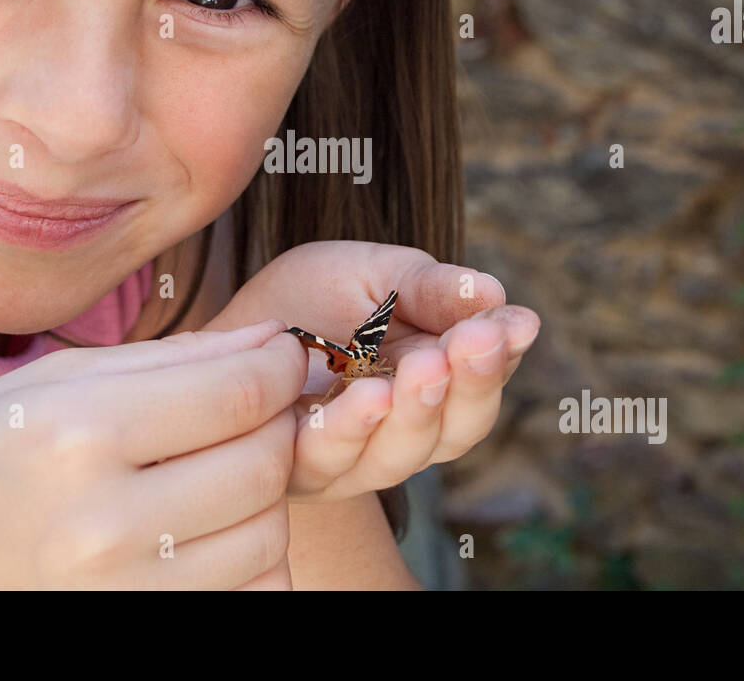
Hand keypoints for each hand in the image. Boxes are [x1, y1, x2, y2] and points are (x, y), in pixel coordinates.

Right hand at [0, 321, 307, 589]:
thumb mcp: (38, 388)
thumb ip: (163, 361)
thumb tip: (267, 341)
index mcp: (75, 435)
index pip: (239, 394)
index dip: (281, 366)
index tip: (283, 354)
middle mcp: (103, 525)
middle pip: (263, 465)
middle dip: (278, 425)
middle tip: (254, 409)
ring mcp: (122, 599)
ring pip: (267, 537)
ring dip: (265, 497)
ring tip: (218, 473)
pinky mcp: (136, 641)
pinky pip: (247, 599)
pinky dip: (249, 563)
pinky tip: (207, 534)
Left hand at [207, 242, 539, 501]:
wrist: (231, 324)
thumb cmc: (314, 298)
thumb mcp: (377, 275)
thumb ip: (430, 289)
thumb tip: (493, 292)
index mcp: (439, 384)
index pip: (481, 382)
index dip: (500, 358)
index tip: (512, 324)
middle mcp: (406, 432)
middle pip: (455, 429)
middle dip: (468, 383)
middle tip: (476, 342)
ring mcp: (354, 459)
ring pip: (399, 454)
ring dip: (415, 411)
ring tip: (426, 366)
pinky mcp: (297, 469)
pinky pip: (328, 459)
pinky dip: (350, 430)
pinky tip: (367, 396)